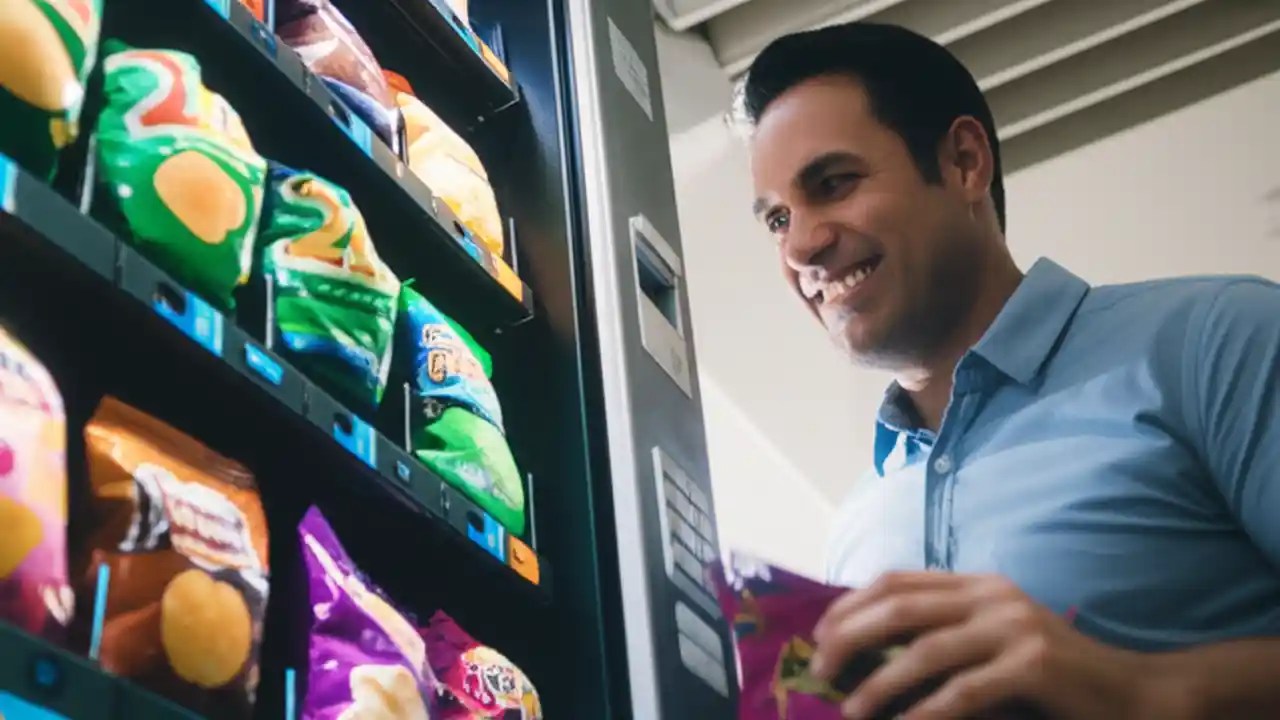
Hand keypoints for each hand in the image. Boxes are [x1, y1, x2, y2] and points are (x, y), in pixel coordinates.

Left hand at [809, 572, 1162, 719]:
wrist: (1134, 693)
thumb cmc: (1054, 677)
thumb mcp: (994, 641)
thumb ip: (946, 635)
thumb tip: (869, 656)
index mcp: (978, 585)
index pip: (898, 581)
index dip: (851, 604)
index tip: (819, 634)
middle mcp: (993, 597)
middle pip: (900, 607)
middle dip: (851, 637)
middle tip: (821, 670)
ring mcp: (1014, 628)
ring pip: (926, 651)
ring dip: (880, 684)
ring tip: (852, 711)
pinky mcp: (1034, 666)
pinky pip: (963, 692)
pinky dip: (926, 713)